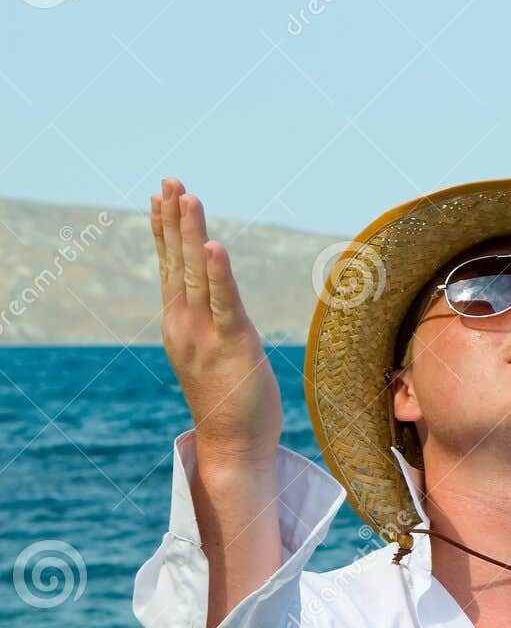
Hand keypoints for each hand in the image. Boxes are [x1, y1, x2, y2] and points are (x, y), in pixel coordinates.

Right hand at [152, 178, 282, 469]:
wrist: (232, 445)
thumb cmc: (230, 400)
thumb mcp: (213, 353)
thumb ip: (209, 323)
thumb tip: (215, 299)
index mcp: (180, 324)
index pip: (171, 267)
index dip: (167, 230)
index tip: (162, 195)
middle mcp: (185, 324)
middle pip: (179, 262)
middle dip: (176, 220)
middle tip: (172, 181)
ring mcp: (205, 334)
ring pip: (196, 275)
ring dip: (191, 235)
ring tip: (187, 197)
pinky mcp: (232, 346)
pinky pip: (224, 303)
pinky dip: (218, 274)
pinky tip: (213, 247)